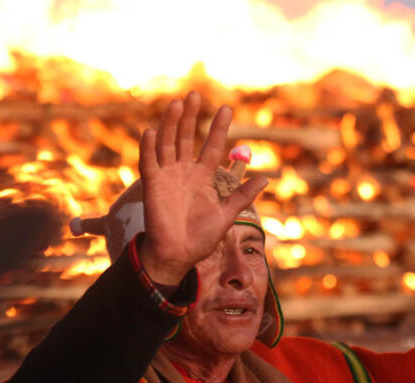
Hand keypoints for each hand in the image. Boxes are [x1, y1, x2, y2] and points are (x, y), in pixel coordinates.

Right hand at [136, 92, 267, 284]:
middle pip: (186, 137)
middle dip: (190, 117)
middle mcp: (184, 172)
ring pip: (167, 144)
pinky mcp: (152, 185)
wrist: (178, 255)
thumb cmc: (201, 238)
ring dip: (170, 124)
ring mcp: (167, 177)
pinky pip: (149, 163)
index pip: (212, 146)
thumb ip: (242, 196)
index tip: (226, 109)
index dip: (218, 128)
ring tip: (177, 104)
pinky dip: (149, 148)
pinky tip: (152, 131)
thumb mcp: (227, 215)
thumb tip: (265, 178)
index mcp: (202, 177)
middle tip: (195, 95)